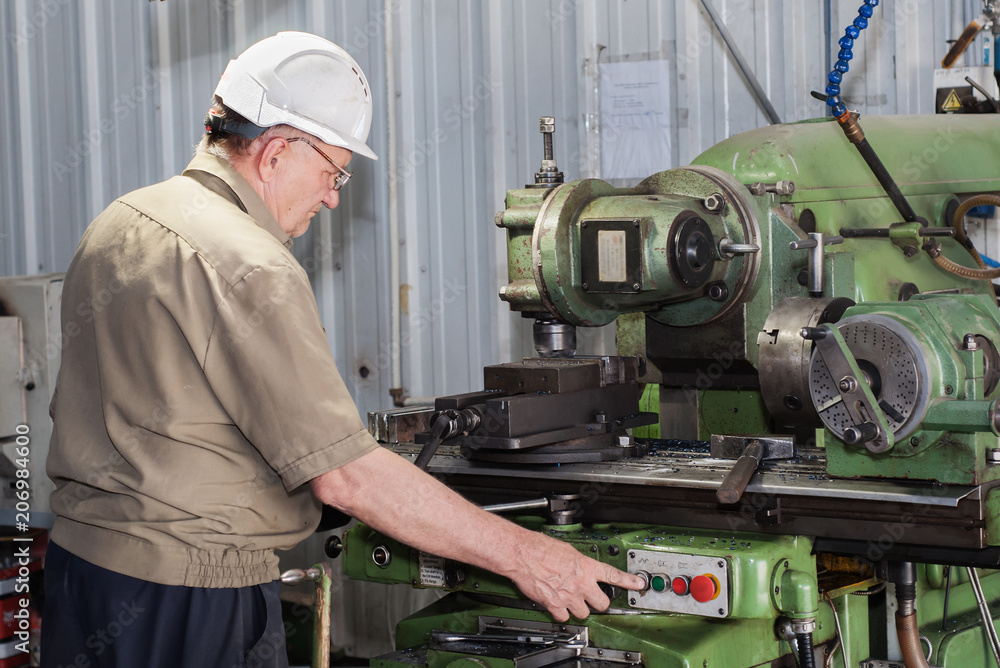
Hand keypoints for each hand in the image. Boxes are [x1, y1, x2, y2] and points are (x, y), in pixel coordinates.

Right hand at [506, 532, 645, 621]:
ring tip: (572, 600)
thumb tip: (579, 565)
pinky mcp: (555, 605)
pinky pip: (564, 617)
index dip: (629, 581)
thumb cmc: (540, 547)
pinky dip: (561, 614)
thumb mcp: (567, 549)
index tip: (638, 584)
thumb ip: (578, 561)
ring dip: (579, 608)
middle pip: (602, 603)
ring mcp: (569, 596)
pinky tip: (558, 606)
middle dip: (599, 601)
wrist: (523, 554)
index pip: (614, 575)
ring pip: (584, 613)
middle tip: (593, 598)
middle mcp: (581, 583)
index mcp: (586, 566)